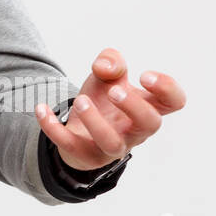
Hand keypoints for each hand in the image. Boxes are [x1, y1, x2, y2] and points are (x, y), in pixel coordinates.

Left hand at [35, 47, 185, 171]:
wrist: (80, 126)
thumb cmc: (103, 99)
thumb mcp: (108, 75)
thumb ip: (111, 62)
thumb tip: (105, 67)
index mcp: (148, 107)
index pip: (174, 102)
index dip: (167, 89)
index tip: (144, 75)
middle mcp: (134, 130)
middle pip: (150, 124)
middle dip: (134, 106)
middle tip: (115, 90)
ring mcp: (111, 146)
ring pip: (112, 144)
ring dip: (96, 121)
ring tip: (81, 100)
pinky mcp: (84, 153)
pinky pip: (70, 145)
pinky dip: (53, 127)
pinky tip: (41, 108)